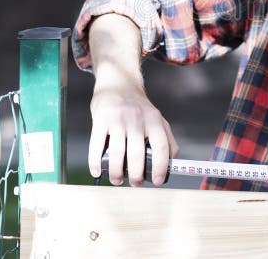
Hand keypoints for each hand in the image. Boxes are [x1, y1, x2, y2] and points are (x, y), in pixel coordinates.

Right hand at [86, 13, 178, 186]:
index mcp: (154, 120)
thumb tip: (172, 163)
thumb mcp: (157, 118)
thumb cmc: (139, 108)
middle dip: (136, 174)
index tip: (158, 181)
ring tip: (117, 180)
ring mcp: (117, 119)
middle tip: (135, 184)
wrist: (118, 83)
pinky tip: (97, 171)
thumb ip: (167, 138)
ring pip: (116, 152)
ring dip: (116, 172)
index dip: (161, 166)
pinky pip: (96, 144)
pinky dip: (95, 162)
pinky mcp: (100, 119)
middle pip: (137, 153)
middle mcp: (137, 119)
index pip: (161, 146)